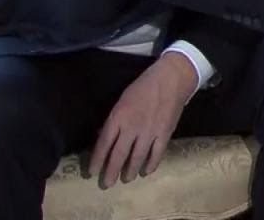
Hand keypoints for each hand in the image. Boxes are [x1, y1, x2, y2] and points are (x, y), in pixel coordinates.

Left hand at [86, 52, 195, 188]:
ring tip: (126, 179)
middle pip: (119, 154)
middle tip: (106, 184)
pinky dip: (151, 164)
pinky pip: (156, 154)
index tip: (92, 172)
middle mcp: (132, 127)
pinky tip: (146, 172)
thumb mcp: (122, 101)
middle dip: (111, 171)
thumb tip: (107, 138)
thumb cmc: (143, 87)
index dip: (97, 159)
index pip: (104, 143)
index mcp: (118, 117)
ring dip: (130, 171)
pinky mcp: (165, 133)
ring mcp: (149, 132)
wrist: (171, 79)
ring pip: (137, 157)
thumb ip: (115, 120)